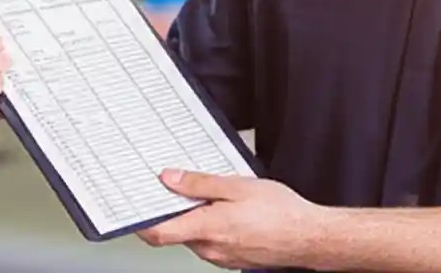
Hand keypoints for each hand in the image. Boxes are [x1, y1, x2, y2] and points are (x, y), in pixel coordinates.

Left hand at [138, 170, 329, 269]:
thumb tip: (169, 179)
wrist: (308, 237)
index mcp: (207, 228)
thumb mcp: (237, 186)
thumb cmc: (280, 212)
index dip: (139, 223)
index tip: (132, 208)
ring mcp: (222, 258)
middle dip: (175, 212)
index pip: (158, 233)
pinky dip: (212, 228)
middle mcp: (210, 249)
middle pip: (177, 232)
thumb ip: (200, 184)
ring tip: (217, 197)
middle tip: (180, 187)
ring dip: (197, 219)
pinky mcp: (233, 260)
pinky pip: (212, 243)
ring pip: (196, 237)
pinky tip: (230, 213)